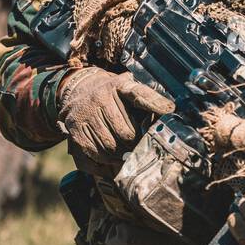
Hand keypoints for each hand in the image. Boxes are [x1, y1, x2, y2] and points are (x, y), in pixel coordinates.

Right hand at [57, 65, 173, 172]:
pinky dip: (105, 159)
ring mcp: (86, 113)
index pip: (139, 95)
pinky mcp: (75, 128)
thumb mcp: (129, 89)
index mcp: (119, 85)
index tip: (169, 111)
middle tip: (137, 147)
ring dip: (120, 154)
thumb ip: (148, 98)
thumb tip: (169, 109)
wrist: (79, 91)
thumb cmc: (112, 95)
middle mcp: (100, 97)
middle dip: (134, 143)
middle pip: (126, 133)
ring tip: (125, 153)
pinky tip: (111, 156)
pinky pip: (95, 152)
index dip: (155, 104)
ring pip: (110, 146)